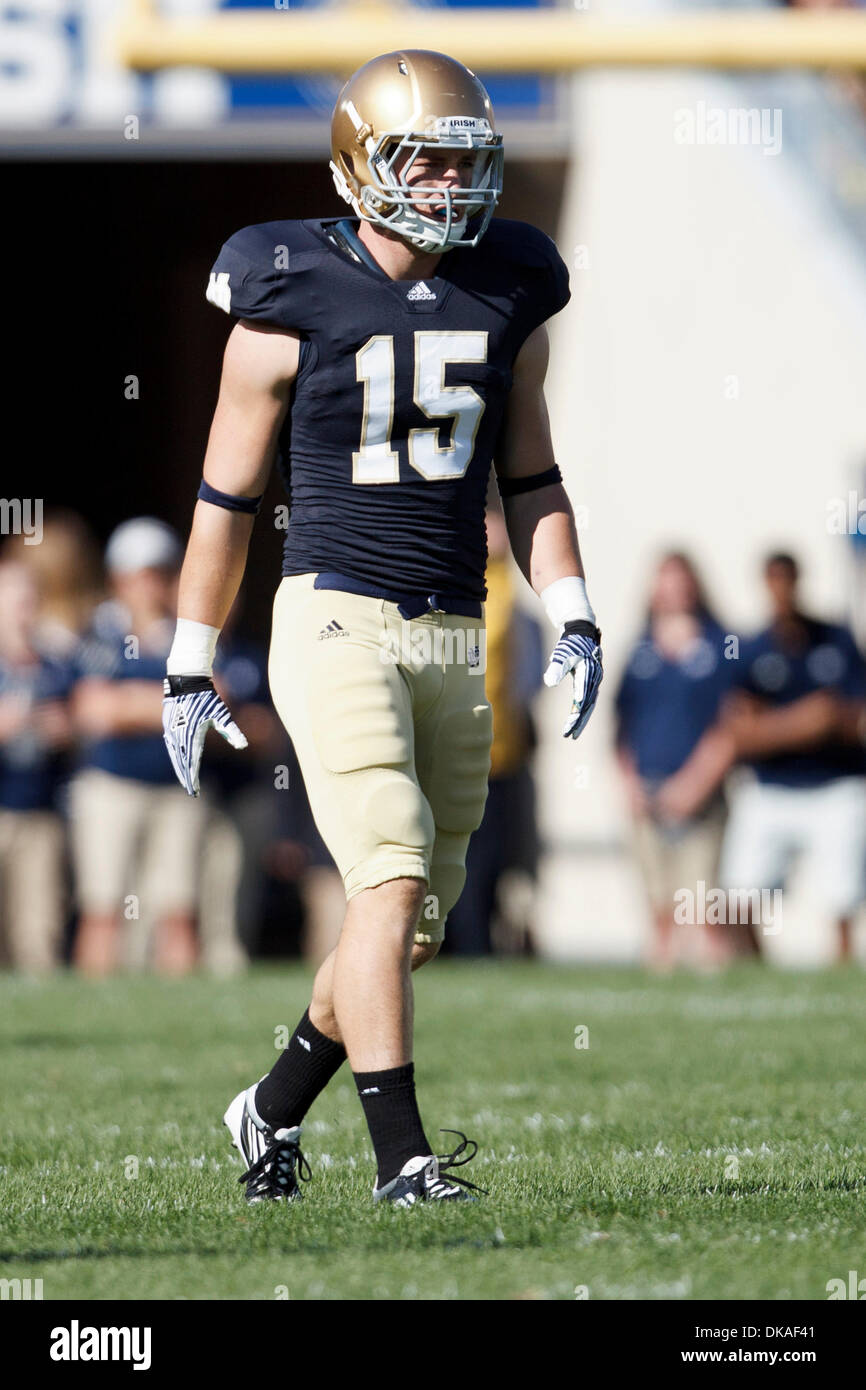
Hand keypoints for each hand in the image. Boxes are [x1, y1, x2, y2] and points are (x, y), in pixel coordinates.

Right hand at [162, 675, 246, 795]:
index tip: (195, 790)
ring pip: (174, 754)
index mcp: (190, 735)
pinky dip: (175, 755)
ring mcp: (171, 729)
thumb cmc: (207, 697)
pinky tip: (178, 760)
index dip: (193, 778)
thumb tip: (243, 745)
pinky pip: (171, 745)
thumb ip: (231, 731)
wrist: (187, 680)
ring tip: (185, 780)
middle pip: (181, 762)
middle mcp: (178, 735)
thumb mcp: (221, 714)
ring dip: (179, 767)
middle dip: (186, 777)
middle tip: (192, 791)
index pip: (191, 763)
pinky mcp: (168, 724)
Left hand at [543, 620, 602, 738]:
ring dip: (582, 718)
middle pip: (588, 705)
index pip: (582, 700)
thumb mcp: (561, 654)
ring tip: (572, 733)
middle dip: (579, 722)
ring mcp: (595, 680)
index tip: (567, 727)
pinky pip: (588, 698)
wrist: (581, 631)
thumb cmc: (569, 643)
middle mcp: (595, 679)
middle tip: (569, 736)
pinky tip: (575, 717)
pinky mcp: (591, 680)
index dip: (575, 715)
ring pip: (589, 704)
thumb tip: (549, 682)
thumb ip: (556, 668)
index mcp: (589, 674)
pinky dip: (582, 709)